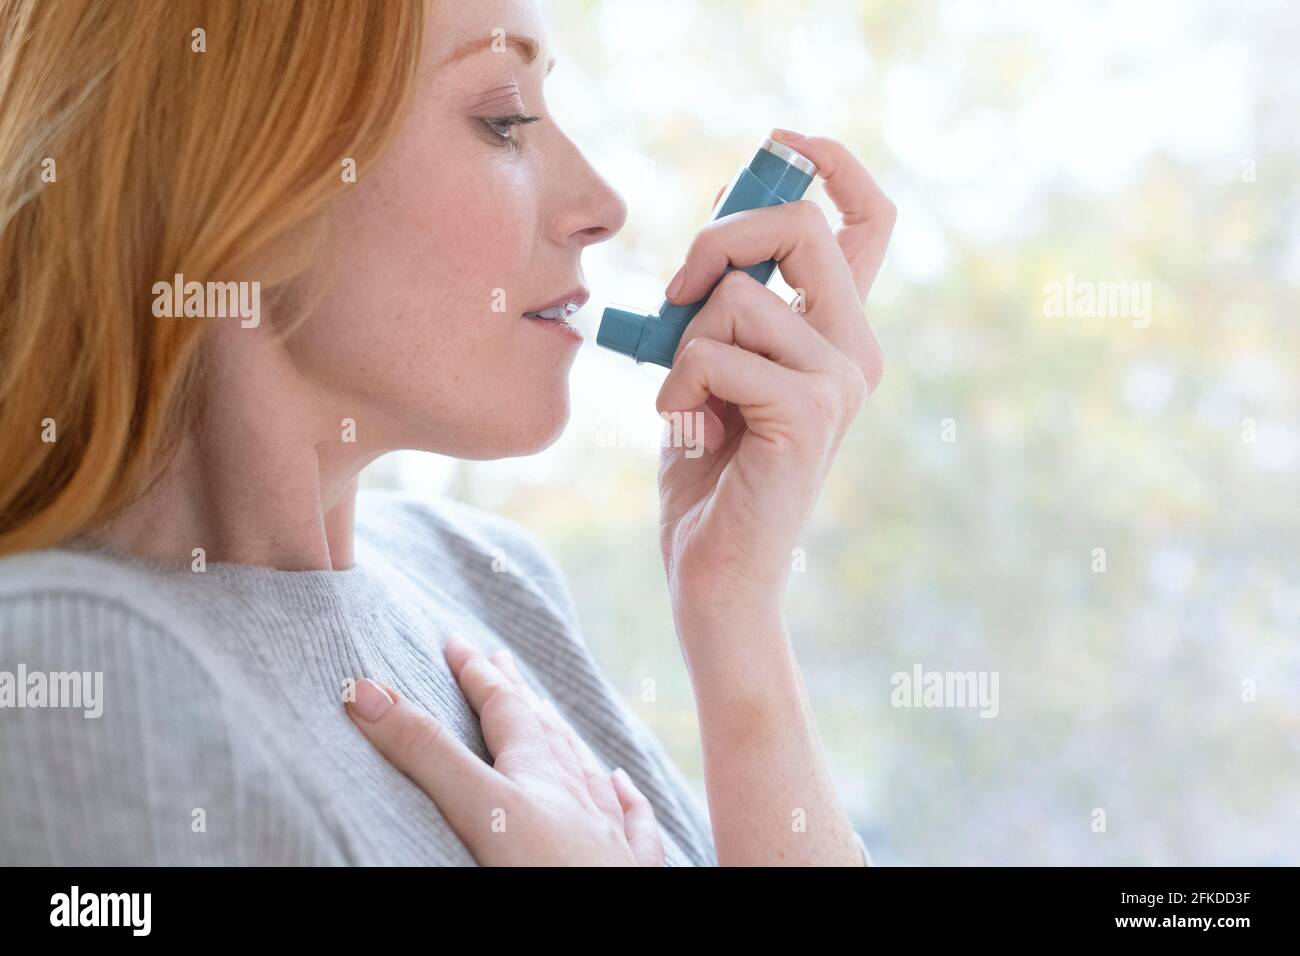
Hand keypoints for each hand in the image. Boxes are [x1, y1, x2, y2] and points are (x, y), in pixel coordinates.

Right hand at [346, 635, 664, 865]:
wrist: (604, 929)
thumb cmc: (544, 869)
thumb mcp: (475, 804)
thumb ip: (425, 751)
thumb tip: (363, 691)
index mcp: (536, 773)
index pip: (502, 709)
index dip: (476, 674)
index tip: (456, 643)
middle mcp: (575, 794)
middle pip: (543, 732)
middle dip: (516, 696)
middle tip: (502, 662)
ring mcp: (606, 831)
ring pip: (584, 771)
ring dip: (564, 739)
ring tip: (552, 715)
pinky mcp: (629, 868)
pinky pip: (632, 823)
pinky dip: (626, 799)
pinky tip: (626, 786)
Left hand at [656, 130, 893, 625]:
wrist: (714, 572)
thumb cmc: (707, 469)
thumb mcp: (710, 363)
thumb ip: (726, 297)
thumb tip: (720, 210)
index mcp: (837, 332)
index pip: (867, 222)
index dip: (832, 165)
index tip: (781, 140)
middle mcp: (854, 350)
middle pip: (800, 226)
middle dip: (718, 240)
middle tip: (677, 292)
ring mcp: (840, 381)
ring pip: (738, 297)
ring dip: (683, 346)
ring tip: (687, 404)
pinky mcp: (811, 414)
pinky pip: (717, 353)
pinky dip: (678, 387)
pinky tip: (689, 431)